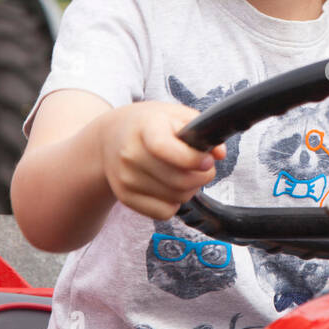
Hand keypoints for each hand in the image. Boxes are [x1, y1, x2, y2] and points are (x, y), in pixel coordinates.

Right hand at [98, 101, 226, 219]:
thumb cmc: (148, 125)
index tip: (206, 159)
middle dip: (203, 176)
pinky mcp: (126, 197)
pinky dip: (174, 203)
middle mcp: (130, 154)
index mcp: (145, 128)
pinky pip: (163, 213)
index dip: (193, 159)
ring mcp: (126, 178)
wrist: (109, 138)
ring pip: (176, 198)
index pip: (166, 149)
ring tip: (185, 174)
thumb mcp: (174, 114)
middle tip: (203, 166)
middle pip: (179, 180)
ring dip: (191, 189)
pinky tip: (171, 187)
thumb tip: (219, 153)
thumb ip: (199, 129)